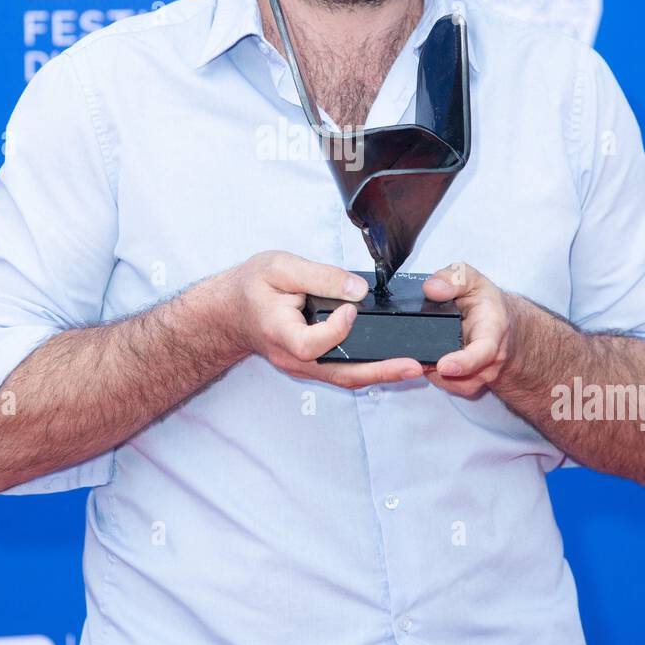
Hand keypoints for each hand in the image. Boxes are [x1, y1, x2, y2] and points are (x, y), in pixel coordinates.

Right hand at [223, 250, 424, 389]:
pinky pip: (342, 372)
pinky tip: (392, 364)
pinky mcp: (312, 364)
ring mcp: (302, 366)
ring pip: (344, 377)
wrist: (231, 311)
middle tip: (412, 366)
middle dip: (378, 371)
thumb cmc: (251, 287)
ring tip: (413, 368)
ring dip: (380, 375)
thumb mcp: (280, 267)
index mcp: (279, 331)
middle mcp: (292, 357)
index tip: (351, 307)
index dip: (335, 330)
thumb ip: (320, 277)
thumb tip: (359, 289)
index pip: (310, 344)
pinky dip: (369, 370)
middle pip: (338, 373)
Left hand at [421, 262, 514, 397]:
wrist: (501, 323)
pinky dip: (433, 376)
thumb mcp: (471, 279)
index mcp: (493, 329)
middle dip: (438, 370)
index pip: (484, 351)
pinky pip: (449, 386)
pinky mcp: (469, 382)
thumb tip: (431, 289)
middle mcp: (491, 358)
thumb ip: (453, 278)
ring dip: (433, 373)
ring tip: (420, 354)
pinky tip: (426, 360)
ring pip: (454, 384)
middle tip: (415, 359)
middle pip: (466, 376)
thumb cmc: (485, 302)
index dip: (465, 362)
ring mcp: (481, 374)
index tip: (444, 366)